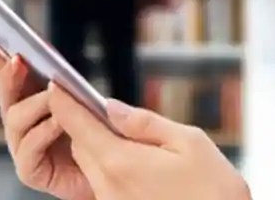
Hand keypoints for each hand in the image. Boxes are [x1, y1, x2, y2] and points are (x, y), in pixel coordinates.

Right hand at [0, 9, 95, 199]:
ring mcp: (19, 141)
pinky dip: (47, 131)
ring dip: (38, 104)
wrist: (113, 173)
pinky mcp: (28, 168)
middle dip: (1, 67)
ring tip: (58, 96)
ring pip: (16, 114)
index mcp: (26, 89)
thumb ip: (59, 77)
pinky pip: (30, 144)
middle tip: (17, 60)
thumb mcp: (80, 95)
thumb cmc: (97, 131)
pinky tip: (63, 125)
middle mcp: (17, 114)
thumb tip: (40, 53)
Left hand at [49, 85, 250, 199]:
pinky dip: (114, 170)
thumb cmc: (215, 191)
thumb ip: (145, 123)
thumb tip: (111, 108)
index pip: (77, 125)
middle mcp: (107, 187)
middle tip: (112, 114)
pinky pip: (105, 185)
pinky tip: (142, 169)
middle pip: (81, 146)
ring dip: (102, 150)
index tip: (58, 87)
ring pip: (92, 166)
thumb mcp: (189, 143)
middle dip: (90, 127)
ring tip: (137, 145)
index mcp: (121, 162)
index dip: (64, 102)